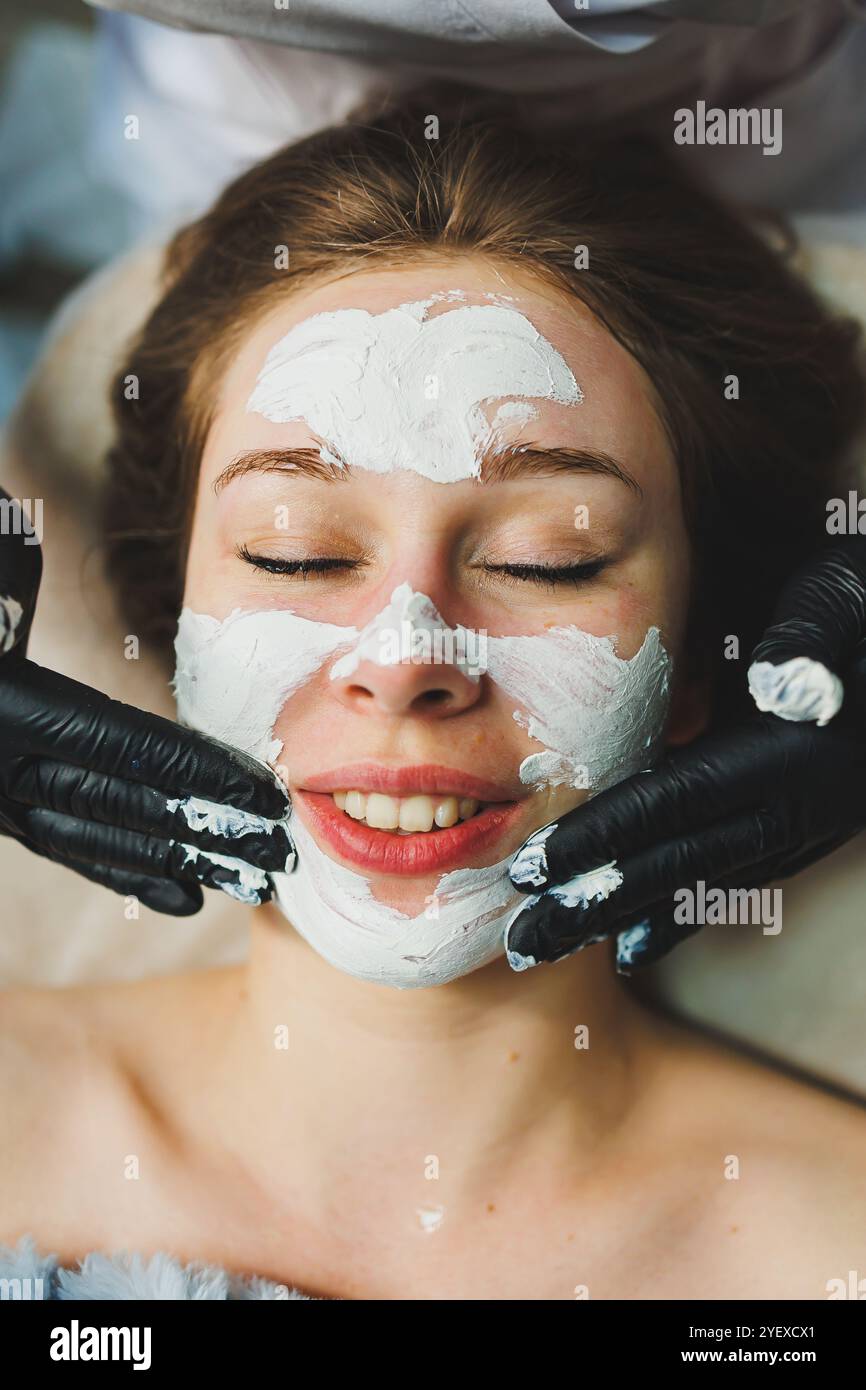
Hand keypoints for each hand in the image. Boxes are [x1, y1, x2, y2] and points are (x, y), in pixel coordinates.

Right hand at [0, 489, 294, 915]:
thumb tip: (27, 574)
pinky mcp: (0, 808)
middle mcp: (0, 764)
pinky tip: (180, 896)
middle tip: (280, 855)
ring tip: (245, 887)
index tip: (264, 793)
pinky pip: (67, 847)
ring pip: (97, 840)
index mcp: (6, 708)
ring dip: (178, 865)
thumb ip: (12, 586)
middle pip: (121, 806)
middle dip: (205, 832)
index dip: (196, 771)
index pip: (120, 744)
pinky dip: (125, 872)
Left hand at [504, 534, 865, 973]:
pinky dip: (683, 911)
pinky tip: (641, 934)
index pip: (679, 800)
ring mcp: (812, 823)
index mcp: (792, 750)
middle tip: (519, 943)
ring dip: (629, 917)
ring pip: (707, 882)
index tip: (531, 867)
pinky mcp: (815, 827)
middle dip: (595, 903)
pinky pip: (738, 880)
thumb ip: (813, 637)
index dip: (604, 837)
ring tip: (559, 945)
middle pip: (682, 864)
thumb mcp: (845, 596)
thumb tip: (779, 686)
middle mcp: (801, 802)